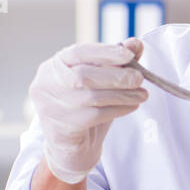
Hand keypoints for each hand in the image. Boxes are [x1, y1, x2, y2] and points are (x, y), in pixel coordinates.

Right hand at [29, 38, 146, 184]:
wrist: (70, 145)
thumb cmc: (85, 106)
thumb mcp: (98, 81)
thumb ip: (115, 62)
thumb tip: (135, 44)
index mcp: (53, 66)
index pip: (78, 52)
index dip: (106, 52)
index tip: (130, 55)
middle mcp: (46, 84)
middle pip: (83, 75)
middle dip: (116, 75)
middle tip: (139, 78)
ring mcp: (51, 107)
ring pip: (92, 97)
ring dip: (123, 94)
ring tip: (142, 94)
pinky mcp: (62, 127)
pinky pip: (96, 115)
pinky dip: (119, 109)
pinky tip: (132, 106)